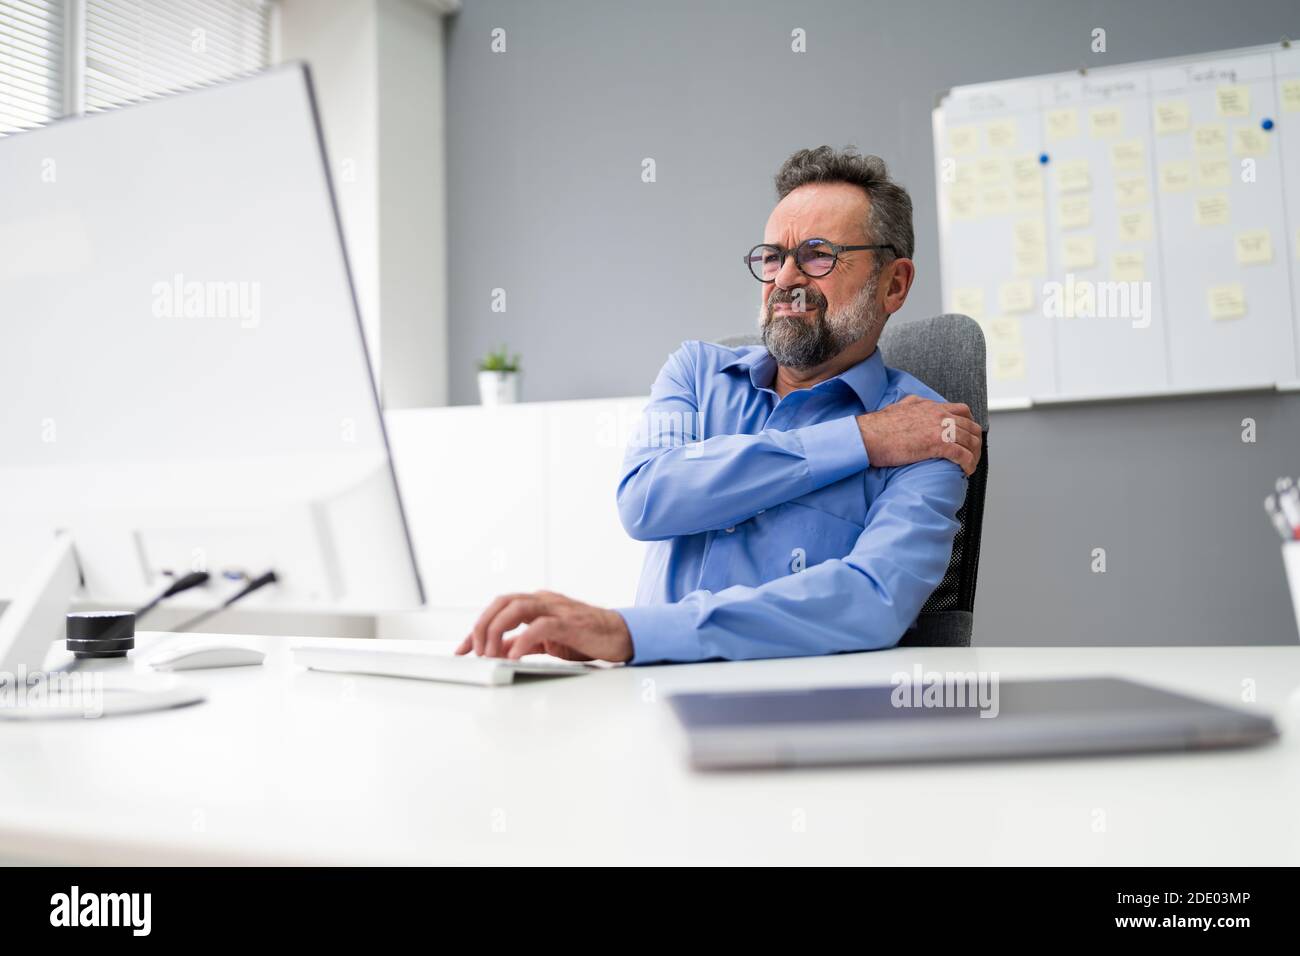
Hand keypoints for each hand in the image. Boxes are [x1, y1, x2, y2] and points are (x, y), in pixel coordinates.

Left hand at [455, 590, 633, 662]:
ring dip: (496, 632)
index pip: (497, 608)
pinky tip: (514, 656)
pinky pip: (539, 626)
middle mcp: (542, 601)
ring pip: (515, 608)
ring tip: (490, 655)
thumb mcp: (546, 641)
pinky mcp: (569, 622)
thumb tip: (496, 652)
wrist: (620, 635)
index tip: (460, 650)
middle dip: (482, 627)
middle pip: (501, 602)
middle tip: (476, 652)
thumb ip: (521, 643)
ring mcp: (556, 609)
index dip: (475, 629)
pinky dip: (522, 641)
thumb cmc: (584, 636)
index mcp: (535, 603)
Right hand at [856, 395, 981, 474]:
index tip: (968, 435)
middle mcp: (940, 415)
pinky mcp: (938, 444)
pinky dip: (968, 464)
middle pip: (972, 427)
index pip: (962, 410)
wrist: (868, 436)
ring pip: (971, 441)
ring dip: (974, 455)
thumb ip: (912, 404)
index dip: (970, 424)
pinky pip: (963, 455)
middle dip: (975, 442)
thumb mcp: (899, 406)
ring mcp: (940, 429)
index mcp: (931, 407)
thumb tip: (914, 403)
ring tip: (970, 466)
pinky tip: (964, 471)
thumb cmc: (878, 426)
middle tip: (972, 454)